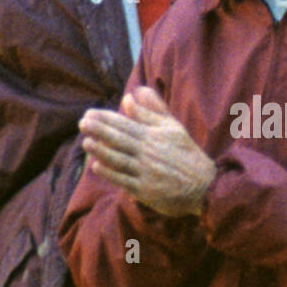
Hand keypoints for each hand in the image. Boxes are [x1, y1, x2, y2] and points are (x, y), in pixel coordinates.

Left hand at [80, 86, 215, 217]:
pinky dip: (109, 173)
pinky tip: (96, 166)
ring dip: (101, 150)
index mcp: (155, 136)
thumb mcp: (173, 128)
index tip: (90, 113)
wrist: (204, 185)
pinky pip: (123, 180)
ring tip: (86, 142)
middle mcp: (148, 152)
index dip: (106, 118)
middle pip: (119, 139)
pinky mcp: (145, 190)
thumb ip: (152, 111)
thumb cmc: (186, 154)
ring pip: (119, 159)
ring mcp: (146, 172)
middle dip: (99, 130)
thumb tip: (130, 96)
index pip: (126, 124)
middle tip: (82, 123)